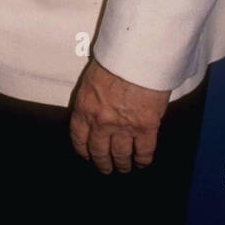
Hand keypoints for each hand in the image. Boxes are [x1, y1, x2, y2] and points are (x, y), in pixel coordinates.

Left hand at [69, 58, 170, 173]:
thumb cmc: (116, 58)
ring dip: (122, 164)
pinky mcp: (146, 128)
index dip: (83, 149)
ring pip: (120, 155)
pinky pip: (144, 151)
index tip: (86, 155)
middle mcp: (101, 122)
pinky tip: (142, 163)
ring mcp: (124, 127)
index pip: (78, 136)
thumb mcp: (93, 76)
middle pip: (99, 151)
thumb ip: (92, 95)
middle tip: (106, 168)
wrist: (139, 56)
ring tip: (124, 168)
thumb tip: (96, 102)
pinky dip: (143, 160)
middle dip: (102, 162)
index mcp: (85, 107)